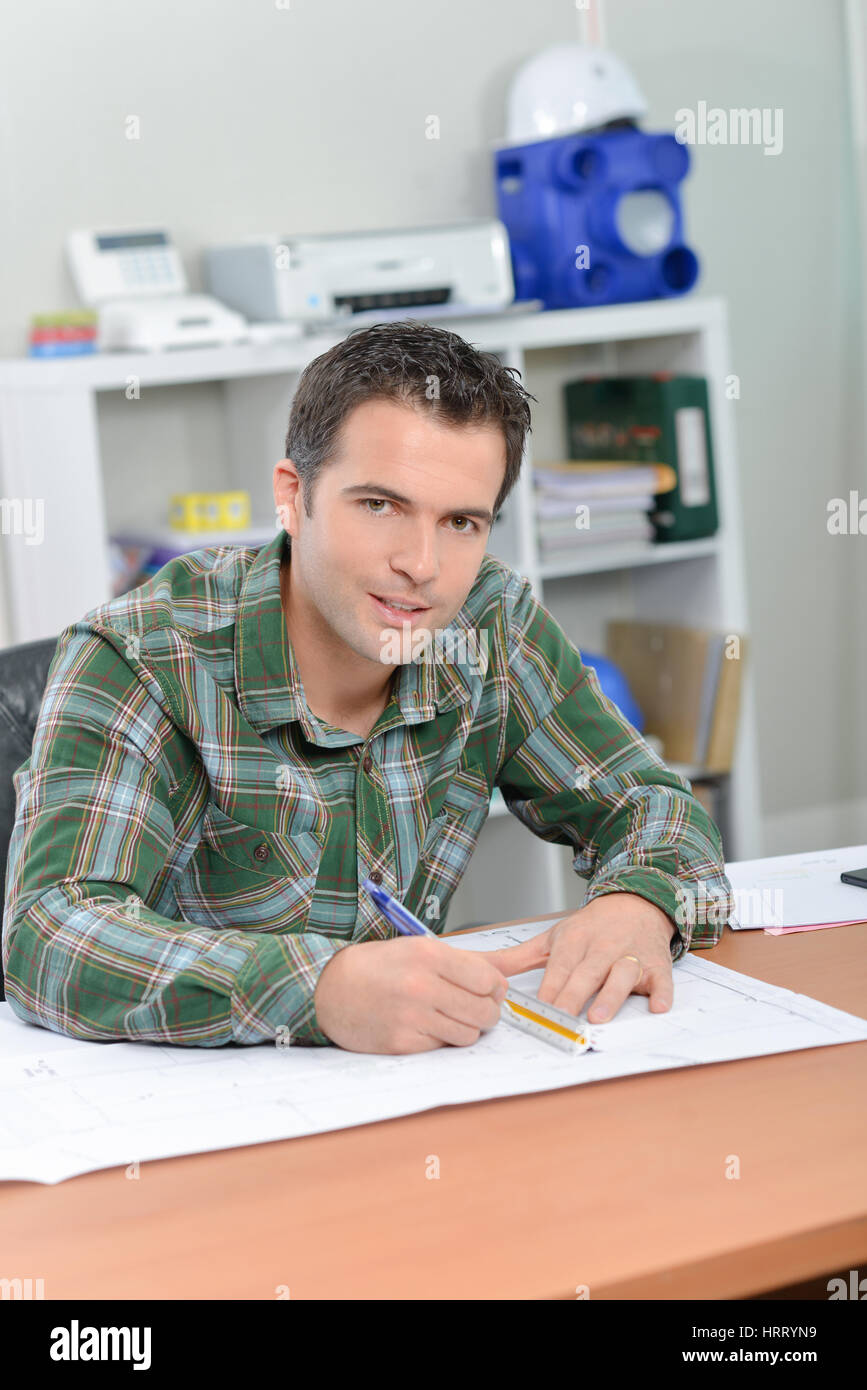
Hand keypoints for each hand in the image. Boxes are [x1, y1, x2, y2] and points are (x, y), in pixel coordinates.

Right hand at [313, 935, 508, 1052]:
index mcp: (429, 955)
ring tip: (445, 1015)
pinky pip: (443, 1048)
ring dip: (464, 1028)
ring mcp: (411, 1017)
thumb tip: (518, 965)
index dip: (495, 988)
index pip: (490, 980)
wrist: (329, 988)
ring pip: (469, 1034)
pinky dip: (440, 1040)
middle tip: (471, 1006)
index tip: (487, 989)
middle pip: (485, 1011)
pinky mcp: (402, 1043)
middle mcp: (421, 986)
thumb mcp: (423, 949)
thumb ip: (472, 961)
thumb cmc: (379, 966)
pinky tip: (423, 1025)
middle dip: (486, 1012)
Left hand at [482, 892, 676, 1023]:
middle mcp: (603, 947)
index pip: (559, 966)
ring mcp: (631, 956)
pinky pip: (662, 980)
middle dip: (573, 995)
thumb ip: (516, 958)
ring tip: (599, 1016)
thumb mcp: (552, 937)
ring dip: (612, 995)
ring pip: (622, 975)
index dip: (550, 988)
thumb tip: (481, 970)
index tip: (539, 1010)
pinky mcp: (657, 965)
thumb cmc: (590, 928)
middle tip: (562, 1019)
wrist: (636, 903)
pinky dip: (662, 993)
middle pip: (587, 973)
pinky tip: (658, 1007)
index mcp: (574, 940)